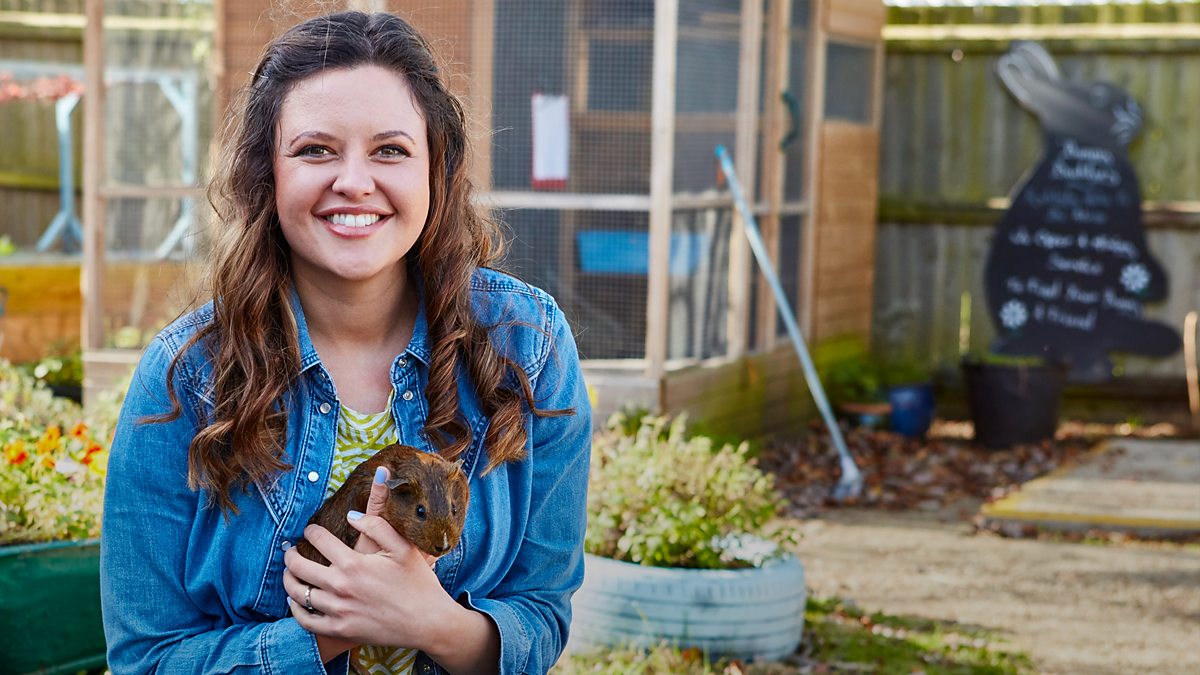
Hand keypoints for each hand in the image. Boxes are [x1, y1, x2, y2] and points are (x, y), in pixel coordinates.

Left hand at [283, 467, 448, 659]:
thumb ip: (376, 525)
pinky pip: (306, 620)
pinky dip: (295, 609)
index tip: (309, 530)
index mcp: (354, 563)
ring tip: (289, 572)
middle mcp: (340, 587)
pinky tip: (296, 601)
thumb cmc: (417, 583)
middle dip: (290, 554)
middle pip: (299, 566)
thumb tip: (351, 514)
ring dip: (288, 579)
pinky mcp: (339, 630)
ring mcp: (337, 611)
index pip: (319, 539)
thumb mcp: (403, 547)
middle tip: (290, 549)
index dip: (310, 531)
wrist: (427, 622)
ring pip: (298, 593)